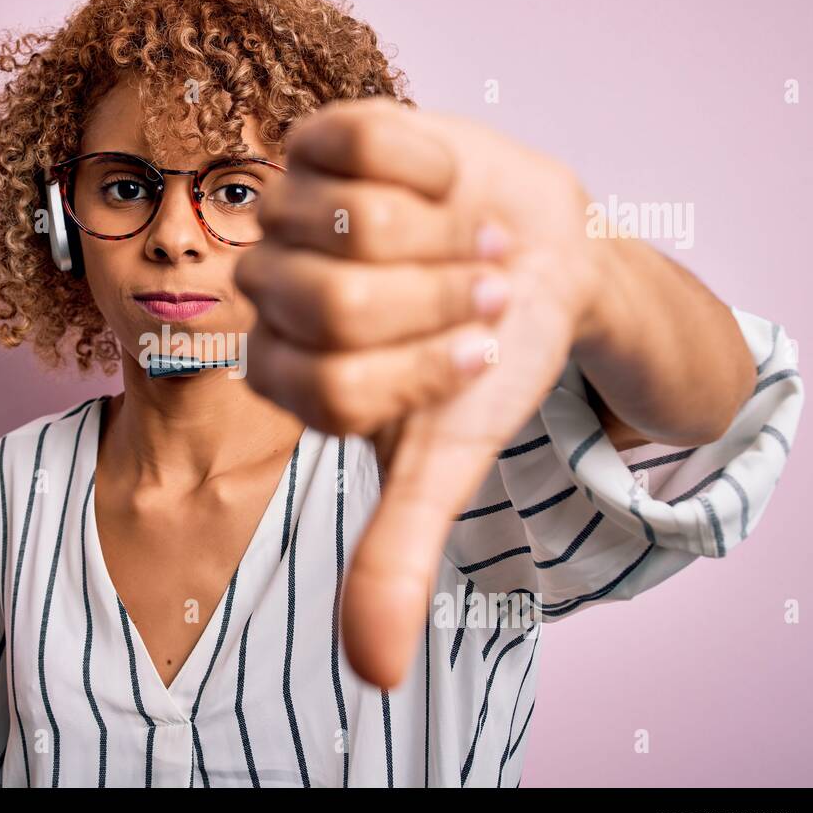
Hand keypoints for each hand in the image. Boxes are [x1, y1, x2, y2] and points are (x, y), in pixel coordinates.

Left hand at [235, 98, 607, 687]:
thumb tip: (375, 676)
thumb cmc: (486, 359)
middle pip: (336, 306)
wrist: (542, 256)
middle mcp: (269, 291)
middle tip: (481, 296)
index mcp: (282, 373)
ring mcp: (289, 209)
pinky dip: (429, 167)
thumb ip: (397, 554)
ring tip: (472, 244)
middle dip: (440, 306)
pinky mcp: (324, 136)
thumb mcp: (444, 459)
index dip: (422, 372)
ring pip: (352, 226)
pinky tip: (446, 185)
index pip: (330, 387)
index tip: (471, 359)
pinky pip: (359, 141)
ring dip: (445, 243)